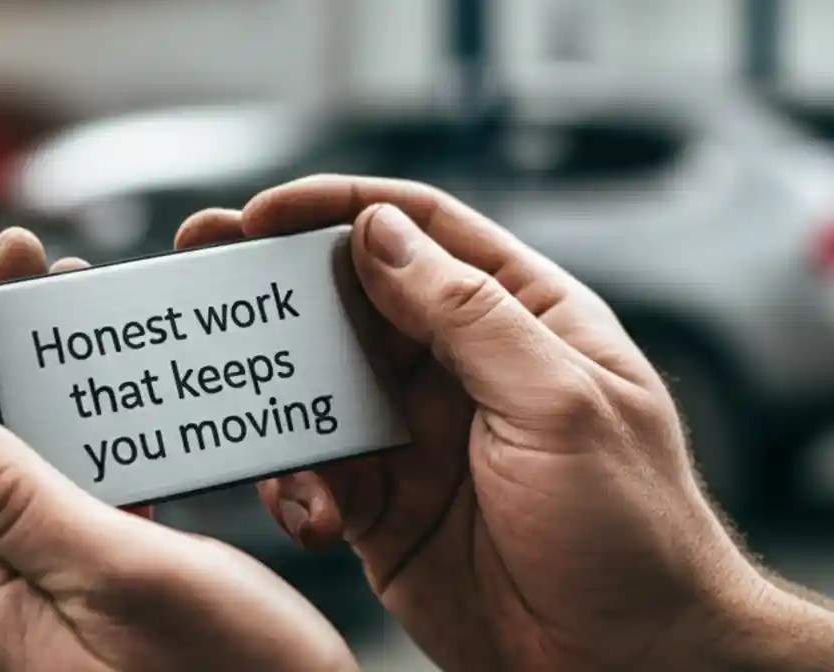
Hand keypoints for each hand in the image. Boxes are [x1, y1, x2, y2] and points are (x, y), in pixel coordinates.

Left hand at [0, 228, 354, 671]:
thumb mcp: (125, 583)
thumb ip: (12, 503)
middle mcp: (8, 597)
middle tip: (29, 259)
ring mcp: (55, 604)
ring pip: (24, 465)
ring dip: (42, 380)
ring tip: (75, 308)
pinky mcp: (105, 607)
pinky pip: (76, 500)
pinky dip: (92, 436)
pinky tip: (130, 409)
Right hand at [176, 176, 764, 669]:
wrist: (628, 665)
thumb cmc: (630, 531)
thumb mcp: (560, 404)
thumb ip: (468, 314)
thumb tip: (378, 232)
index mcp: (521, 317)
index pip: (420, 231)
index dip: (338, 207)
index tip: (261, 213)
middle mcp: (462, 366)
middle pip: (351, 299)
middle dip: (277, 286)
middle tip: (203, 272)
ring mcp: (418, 436)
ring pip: (320, 386)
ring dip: (276, 395)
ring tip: (241, 409)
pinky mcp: (386, 506)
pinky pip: (316, 473)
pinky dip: (296, 486)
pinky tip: (310, 513)